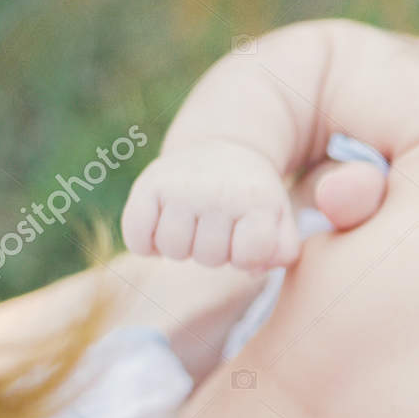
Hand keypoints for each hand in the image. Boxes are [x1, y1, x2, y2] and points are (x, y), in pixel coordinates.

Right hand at [122, 142, 299, 270]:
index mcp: (258, 201)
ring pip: (173, 249)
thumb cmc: (252, 197)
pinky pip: (137, 238)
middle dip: (214, 252)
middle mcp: (220, 192)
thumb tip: (253, 270)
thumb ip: (282, 250)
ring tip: (192, 227)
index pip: (247, 256)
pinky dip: (146, 243)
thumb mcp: (279, 217)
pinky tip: (162, 228)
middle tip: (217, 229)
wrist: (223, 147)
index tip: (243, 239)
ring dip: (181, 248)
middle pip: (208, 257)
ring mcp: (182, 188)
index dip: (244, 257)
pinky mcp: (148, 184)